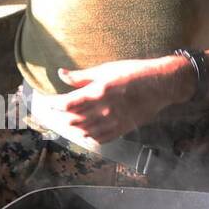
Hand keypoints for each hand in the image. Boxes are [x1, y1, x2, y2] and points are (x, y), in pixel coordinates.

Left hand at [52, 57, 193, 142]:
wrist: (161, 85)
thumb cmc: (134, 72)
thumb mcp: (106, 69)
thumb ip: (82, 76)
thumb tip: (61, 74)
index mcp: (98, 93)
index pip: (67, 104)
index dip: (53, 104)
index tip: (47, 101)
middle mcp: (104, 110)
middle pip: (73, 120)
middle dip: (60, 115)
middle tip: (55, 110)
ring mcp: (113, 122)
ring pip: (84, 131)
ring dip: (73, 126)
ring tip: (68, 119)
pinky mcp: (122, 129)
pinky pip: (100, 139)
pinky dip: (89, 136)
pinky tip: (86, 130)